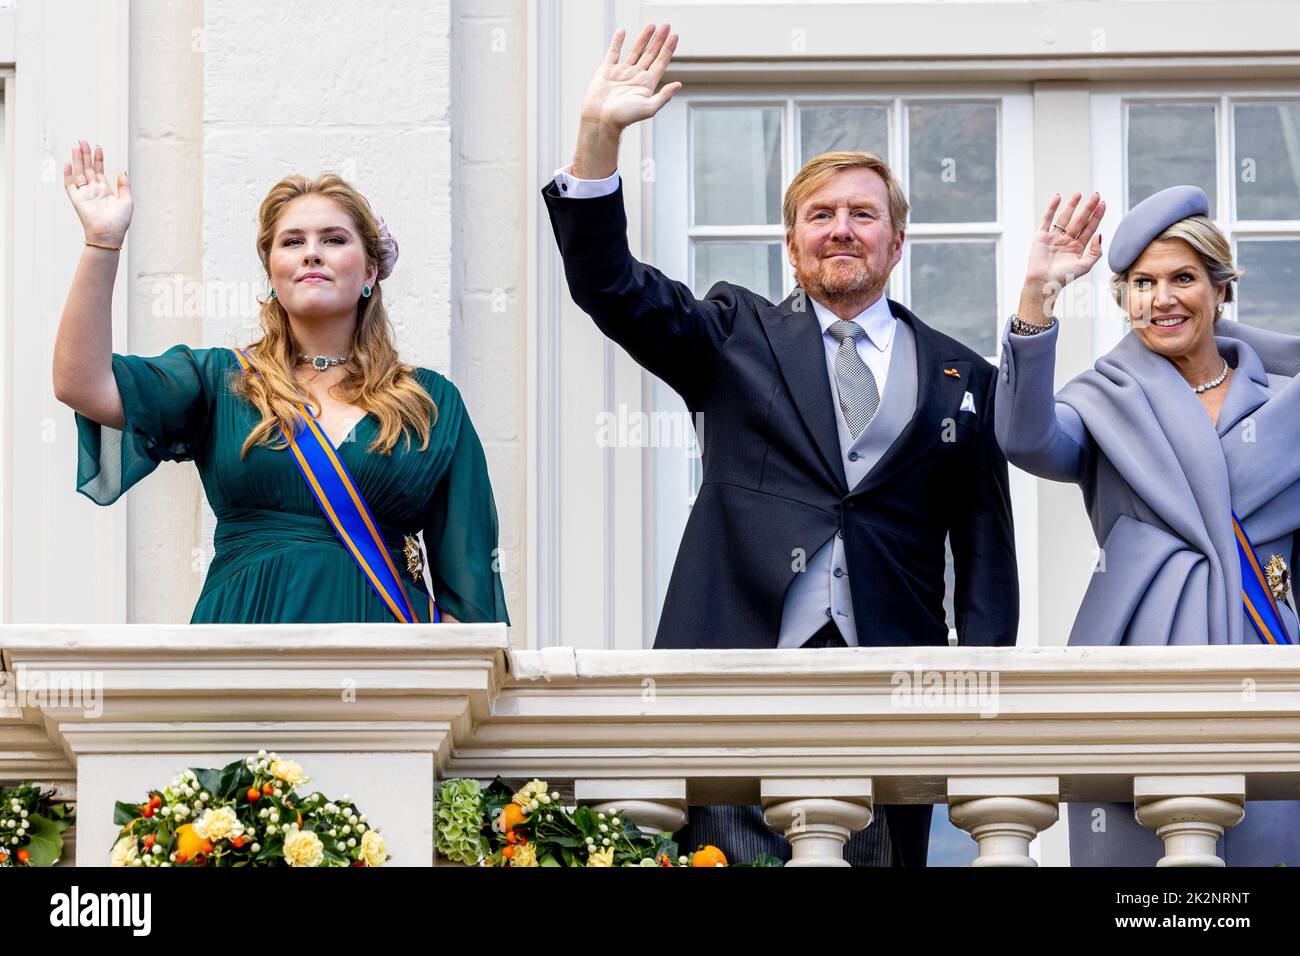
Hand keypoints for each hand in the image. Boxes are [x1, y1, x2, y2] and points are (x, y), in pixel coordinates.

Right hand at [64, 139, 132, 245]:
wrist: (110, 235)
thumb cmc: (119, 222)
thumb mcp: (127, 201)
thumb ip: (124, 186)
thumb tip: (123, 171)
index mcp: (105, 191)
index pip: (99, 171)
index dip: (98, 159)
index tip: (98, 147)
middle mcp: (93, 191)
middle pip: (87, 168)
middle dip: (85, 154)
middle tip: (83, 140)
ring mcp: (84, 194)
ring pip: (79, 173)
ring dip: (77, 159)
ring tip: (76, 146)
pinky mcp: (77, 199)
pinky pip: (70, 185)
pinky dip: (68, 174)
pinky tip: (68, 163)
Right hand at [580, 24, 680, 133]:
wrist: (599, 120)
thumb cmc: (623, 118)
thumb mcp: (648, 108)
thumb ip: (663, 96)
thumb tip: (678, 84)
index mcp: (646, 84)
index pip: (661, 62)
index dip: (668, 49)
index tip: (675, 35)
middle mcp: (636, 77)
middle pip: (651, 54)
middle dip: (659, 40)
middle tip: (666, 25)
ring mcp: (622, 73)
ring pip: (635, 51)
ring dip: (643, 38)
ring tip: (651, 25)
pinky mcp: (607, 71)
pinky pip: (613, 52)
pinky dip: (617, 42)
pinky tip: (622, 32)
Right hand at [1020, 192, 1103, 318]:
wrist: (1044, 282)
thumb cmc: (1063, 278)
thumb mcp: (1085, 266)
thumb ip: (1095, 251)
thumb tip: (1100, 235)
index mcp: (1077, 247)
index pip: (1089, 228)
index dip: (1097, 216)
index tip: (1103, 204)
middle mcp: (1066, 241)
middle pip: (1079, 220)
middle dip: (1088, 207)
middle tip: (1096, 195)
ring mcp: (1054, 237)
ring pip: (1065, 217)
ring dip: (1072, 205)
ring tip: (1079, 193)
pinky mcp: (1041, 236)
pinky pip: (1047, 219)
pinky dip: (1051, 208)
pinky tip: (1058, 197)